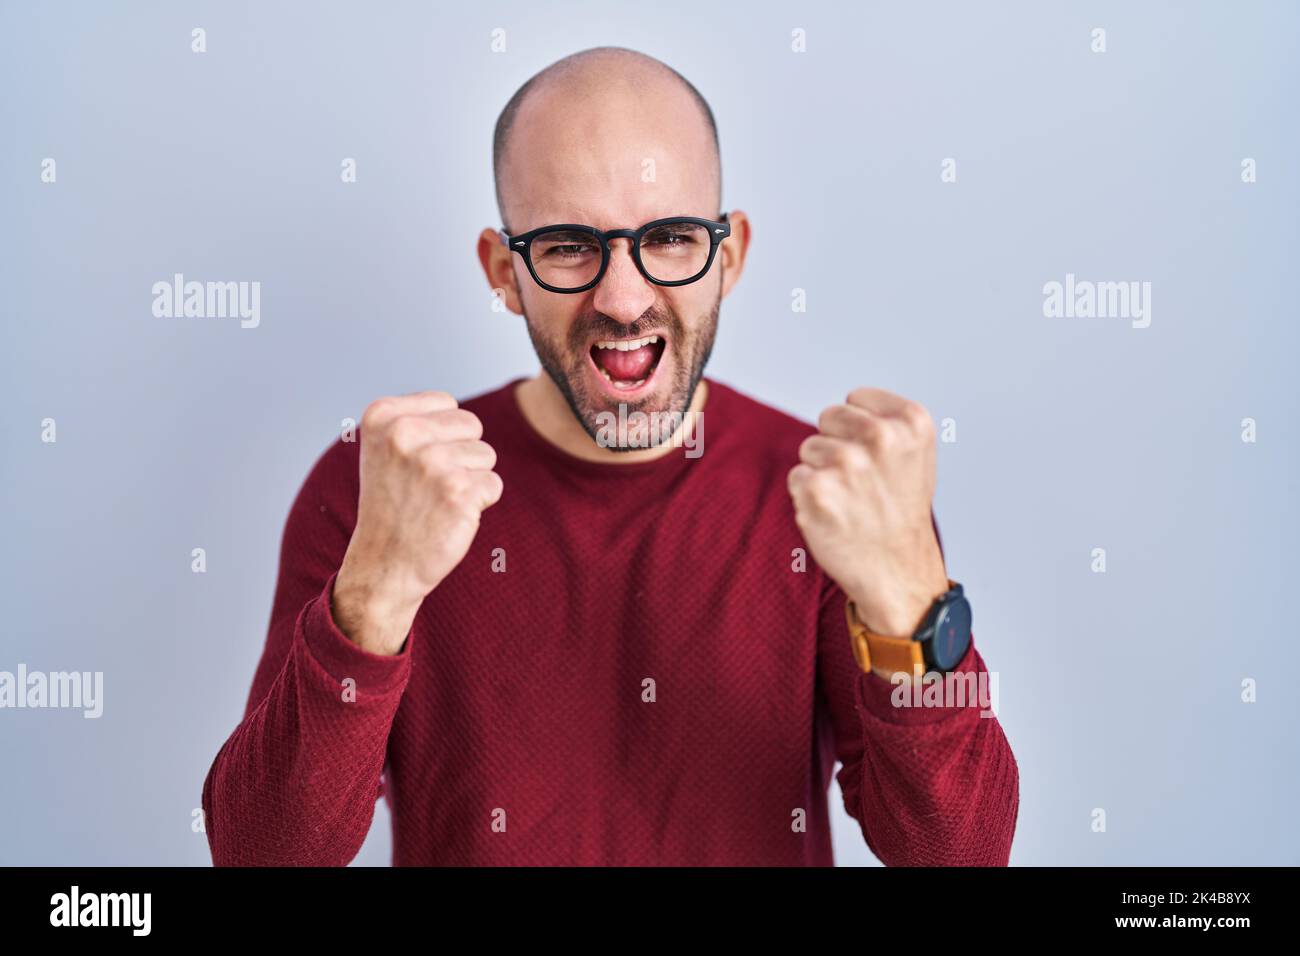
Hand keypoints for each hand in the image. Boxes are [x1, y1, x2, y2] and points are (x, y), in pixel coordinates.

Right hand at [333, 391, 502, 654]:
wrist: (384, 564)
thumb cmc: (393, 504)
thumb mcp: (386, 449)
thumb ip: (418, 419)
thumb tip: (460, 411)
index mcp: (382, 416)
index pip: (447, 403)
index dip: (441, 436)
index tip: (412, 463)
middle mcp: (403, 433)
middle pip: (471, 425)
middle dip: (460, 455)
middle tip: (428, 485)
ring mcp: (432, 462)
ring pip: (486, 455)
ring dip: (470, 480)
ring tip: (436, 501)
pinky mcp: (458, 491)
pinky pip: (493, 484)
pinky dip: (479, 503)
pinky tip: (448, 517)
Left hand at [787, 387, 948, 637]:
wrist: (897, 571)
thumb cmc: (899, 512)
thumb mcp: (914, 454)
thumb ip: (886, 420)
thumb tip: (847, 404)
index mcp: (911, 421)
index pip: (855, 400)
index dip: (860, 430)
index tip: (879, 460)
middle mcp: (881, 437)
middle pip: (828, 418)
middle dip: (837, 445)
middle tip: (862, 483)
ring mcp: (847, 463)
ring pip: (810, 448)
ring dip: (823, 473)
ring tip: (851, 501)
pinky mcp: (816, 489)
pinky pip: (797, 476)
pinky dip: (808, 496)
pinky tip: (834, 515)